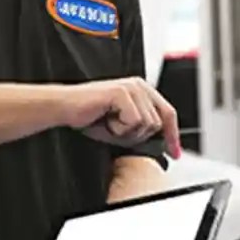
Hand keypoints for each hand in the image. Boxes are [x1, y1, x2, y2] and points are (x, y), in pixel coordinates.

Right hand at [57, 78, 181, 158]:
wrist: (65, 109)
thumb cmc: (90, 117)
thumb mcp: (122, 128)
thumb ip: (142, 131)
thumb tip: (162, 145)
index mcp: (142, 90)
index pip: (167, 113)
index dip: (172, 135)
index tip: (174, 153)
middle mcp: (140, 86)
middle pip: (157, 123)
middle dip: (137, 135)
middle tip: (115, 130)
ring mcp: (132, 88)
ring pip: (147, 124)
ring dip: (126, 132)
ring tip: (109, 123)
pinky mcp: (122, 92)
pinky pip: (134, 121)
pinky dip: (118, 128)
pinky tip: (105, 119)